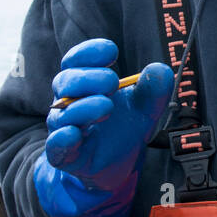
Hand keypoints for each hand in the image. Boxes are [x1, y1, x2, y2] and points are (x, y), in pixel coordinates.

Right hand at [33, 38, 173, 216]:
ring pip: (62, 113)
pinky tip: (72, 133)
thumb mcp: (145, 107)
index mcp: (84, 84)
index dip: (88, 52)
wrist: (120, 166)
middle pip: (65, 82)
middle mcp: (69, 102)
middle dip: (87, 78)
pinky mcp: (66, 156)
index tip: (111, 51)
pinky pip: (56, 147)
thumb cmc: (125, 128)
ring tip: (106, 106)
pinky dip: (62, 140)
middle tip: (112, 80)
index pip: (75, 61)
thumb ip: (154, 89)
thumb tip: (159, 70)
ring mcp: (65, 129)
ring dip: (82, 107)